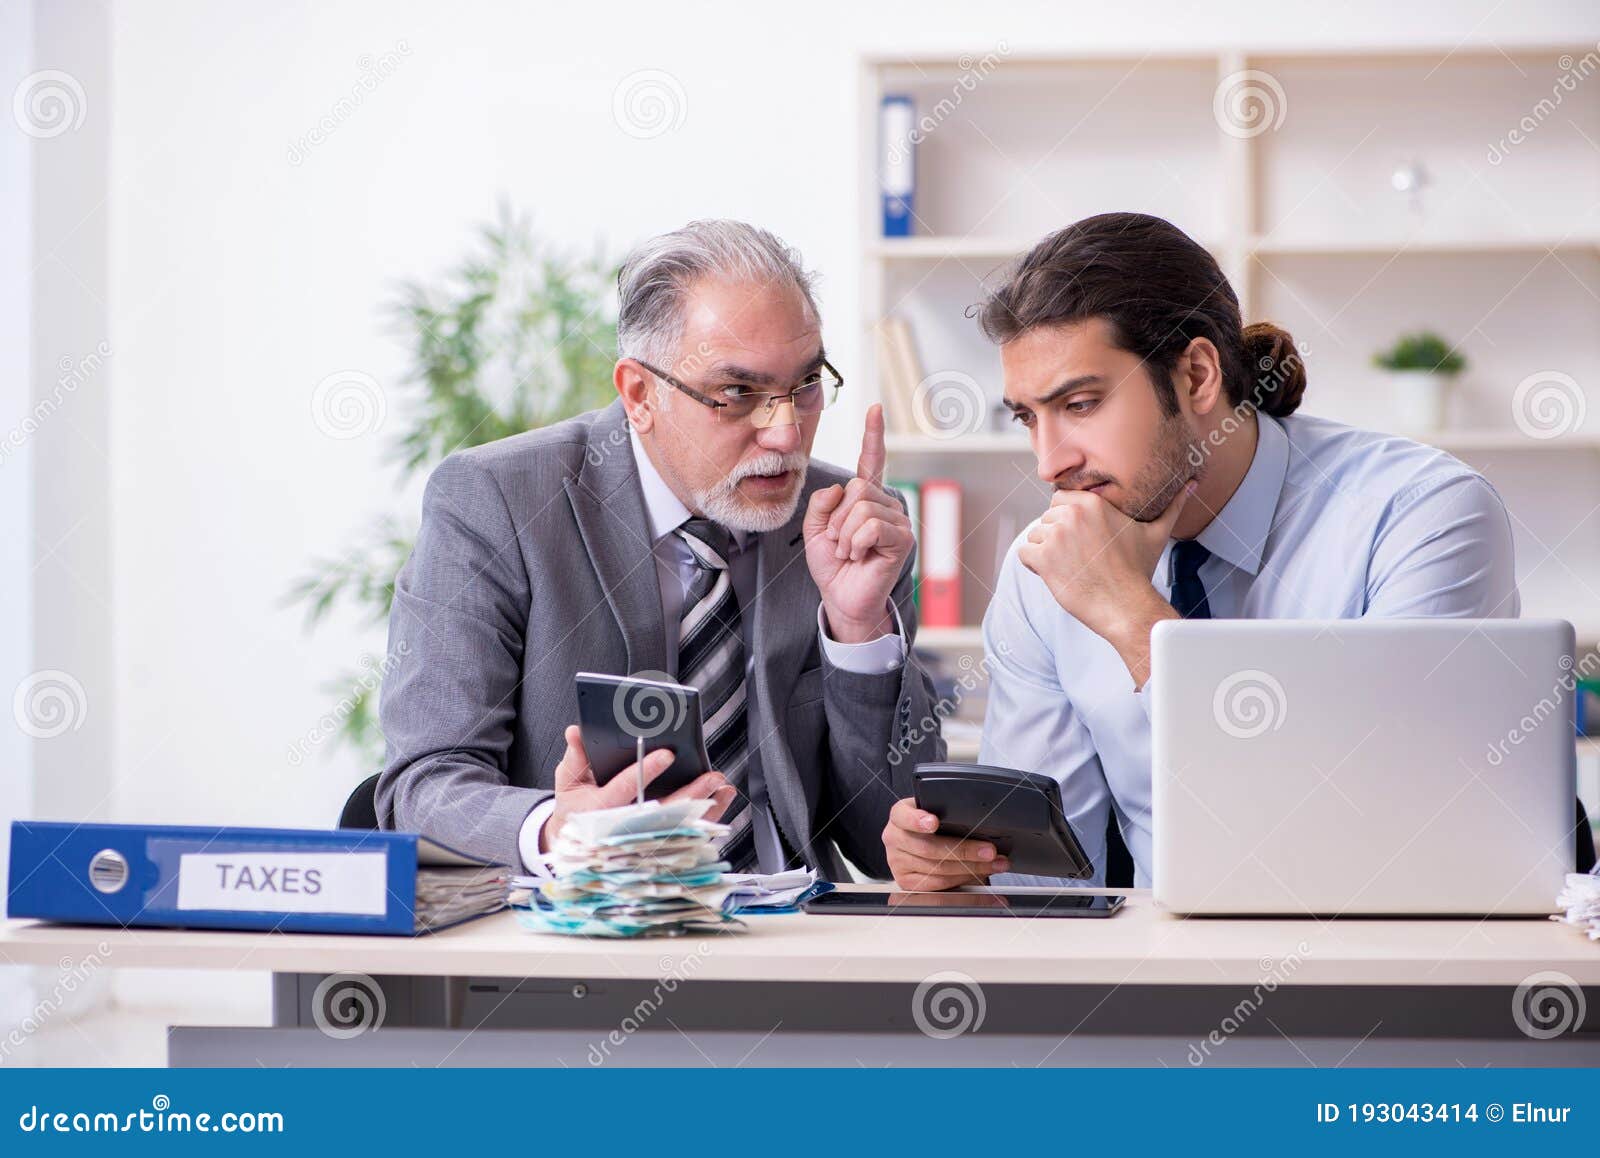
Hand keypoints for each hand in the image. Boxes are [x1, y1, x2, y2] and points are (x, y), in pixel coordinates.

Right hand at [541, 725, 736, 851]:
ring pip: (679, 826)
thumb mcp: (569, 782)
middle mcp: (624, 828)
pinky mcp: (659, 843)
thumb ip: (576, 757)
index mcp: (600, 810)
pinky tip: (722, 798)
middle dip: (690, 793)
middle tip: (711, 775)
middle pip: (662, 813)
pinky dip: (708, 817)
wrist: (578, 845)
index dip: (645, 772)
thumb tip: (575, 732)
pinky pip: (688, 834)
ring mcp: (644, 839)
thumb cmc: (577, 808)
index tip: (667, 755)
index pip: (625, 790)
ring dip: (705, 807)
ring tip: (721, 785)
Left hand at [803, 404, 912, 642]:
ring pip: (862, 508)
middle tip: (838, 541)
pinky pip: (872, 526)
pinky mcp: (902, 539)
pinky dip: (857, 542)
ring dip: (845, 534)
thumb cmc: (832, 565)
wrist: (841, 597)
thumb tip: (840, 488)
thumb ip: (821, 503)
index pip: (871, 461)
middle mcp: (885, 504)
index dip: (873, 434)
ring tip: (849, 552)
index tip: (875, 407)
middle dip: (837, 517)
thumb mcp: (814, 529)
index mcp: (865, 498)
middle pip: (857, 487)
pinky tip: (860, 556)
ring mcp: (897, 521)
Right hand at [882, 797, 1010, 890]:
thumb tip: (982, 824)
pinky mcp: (905, 881)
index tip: (933, 823)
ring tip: (993, 863)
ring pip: (937, 869)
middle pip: (929, 848)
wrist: (917, 840)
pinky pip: (937, 884)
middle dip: (965, 850)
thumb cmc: (931, 824)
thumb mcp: (935, 811)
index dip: (918, 820)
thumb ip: (948, 814)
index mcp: (899, 815)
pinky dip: (960, 879)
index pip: (904, 816)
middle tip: (989, 851)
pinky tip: (977, 874)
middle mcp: (894, 838)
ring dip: (971, 868)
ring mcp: (897, 861)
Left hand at [1017, 482, 1193, 685]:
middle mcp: (1072, 515)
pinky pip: (1025, 554)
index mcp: (1093, 503)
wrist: (1126, 606)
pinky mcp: (1043, 558)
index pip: (1060, 500)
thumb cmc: (1138, 571)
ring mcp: (1056, 536)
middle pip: (1047, 518)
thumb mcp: (1156, 533)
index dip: (1067, 520)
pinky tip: (1057, 575)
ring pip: (1035, 536)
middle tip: (1079, 557)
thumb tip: (1192, 484)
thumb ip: (1172, 505)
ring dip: (1046, 553)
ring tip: (1071, 567)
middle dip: (1057, 537)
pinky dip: (1034, 566)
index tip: (1081, 539)